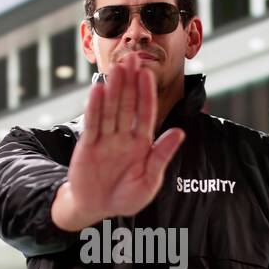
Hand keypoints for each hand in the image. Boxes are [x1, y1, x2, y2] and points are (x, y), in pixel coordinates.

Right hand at [51, 60, 185, 231]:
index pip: (145, 113)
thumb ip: (162, 156)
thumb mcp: (149, 181)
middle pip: (127, 105)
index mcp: (141, 143)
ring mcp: (105, 139)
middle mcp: (123, 136)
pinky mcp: (88, 146)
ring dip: (113, 89)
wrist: (98, 210)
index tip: (147, 74)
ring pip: (110, 109)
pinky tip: (97, 89)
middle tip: (131, 58)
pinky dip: (94, 107)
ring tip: (116, 68)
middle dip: (129, 82)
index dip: (146, 94)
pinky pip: (93, 123)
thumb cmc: (126, 197)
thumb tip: (180, 133)